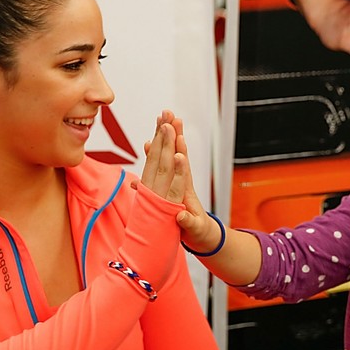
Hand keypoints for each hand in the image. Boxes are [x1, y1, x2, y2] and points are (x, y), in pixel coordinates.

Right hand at [144, 113, 221, 254]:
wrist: (201, 235)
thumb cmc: (199, 232)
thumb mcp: (194, 229)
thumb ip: (188, 222)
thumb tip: (181, 214)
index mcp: (186, 191)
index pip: (182, 166)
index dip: (178, 150)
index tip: (174, 134)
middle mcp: (181, 182)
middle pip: (175, 154)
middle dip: (172, 134)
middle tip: (167, 114)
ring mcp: (174, 182)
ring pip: (168, 156)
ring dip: (164, 138)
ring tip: (162, 119)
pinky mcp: (168, 185)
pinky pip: (159, 166)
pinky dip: (154, 154)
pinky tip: (148, 143)